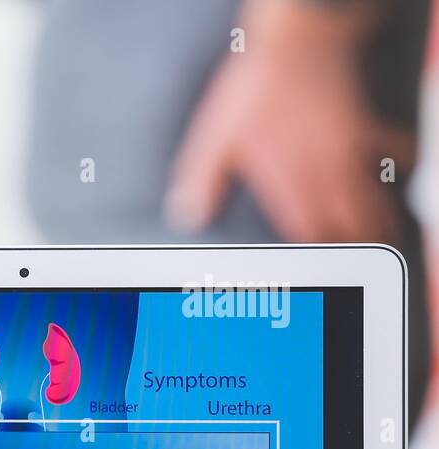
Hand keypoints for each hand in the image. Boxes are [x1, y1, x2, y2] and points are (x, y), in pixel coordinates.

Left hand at [166, 0, 413, 241]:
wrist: (298, 39)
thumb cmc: (254, 88)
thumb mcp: (215, 138)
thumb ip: (202, 181)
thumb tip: (189, 216)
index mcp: (289, 182)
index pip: (309, 234)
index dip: (314, 254)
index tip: (315, 266)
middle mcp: (325, 172)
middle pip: (353, 225)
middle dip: (356, 247)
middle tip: (357, 260)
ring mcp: (351, 152)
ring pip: (376, 200)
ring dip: (379, 222)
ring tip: (381, 237)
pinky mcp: (366, 127)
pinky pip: (396, 153)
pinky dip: (401, 167)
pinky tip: (397, 174)